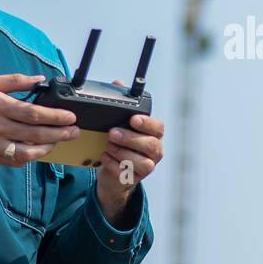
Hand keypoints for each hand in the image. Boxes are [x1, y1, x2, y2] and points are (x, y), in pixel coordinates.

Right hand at [0, 74, 80, 173]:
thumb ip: (13, 81)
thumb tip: (39, 79)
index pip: (33, 113)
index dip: (55, 116)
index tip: (71, 116)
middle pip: (36, 133)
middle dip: (60, 133)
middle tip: (75, 131)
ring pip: (29, 151)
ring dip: (49, 147)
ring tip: (60, 140)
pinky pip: (17, 160)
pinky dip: (32, 156)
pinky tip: (40, 150)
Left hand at [95, 80, 164, 224]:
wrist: (114, 174)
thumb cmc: (119, 144)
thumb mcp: (120, 124)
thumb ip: (121, 105)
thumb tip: (118, 83)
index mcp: (154, 135)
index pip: (158, 127)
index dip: (147, 123)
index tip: (133, 119)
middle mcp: (155, 151)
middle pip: (151, 145)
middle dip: (130, 138)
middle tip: (112, 133)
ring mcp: (147, 167)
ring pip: (142, 162)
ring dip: (121, 153)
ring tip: (107, 147)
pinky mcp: (135, 180)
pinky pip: (127, 174)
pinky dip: (113, 165)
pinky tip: (104, 158)